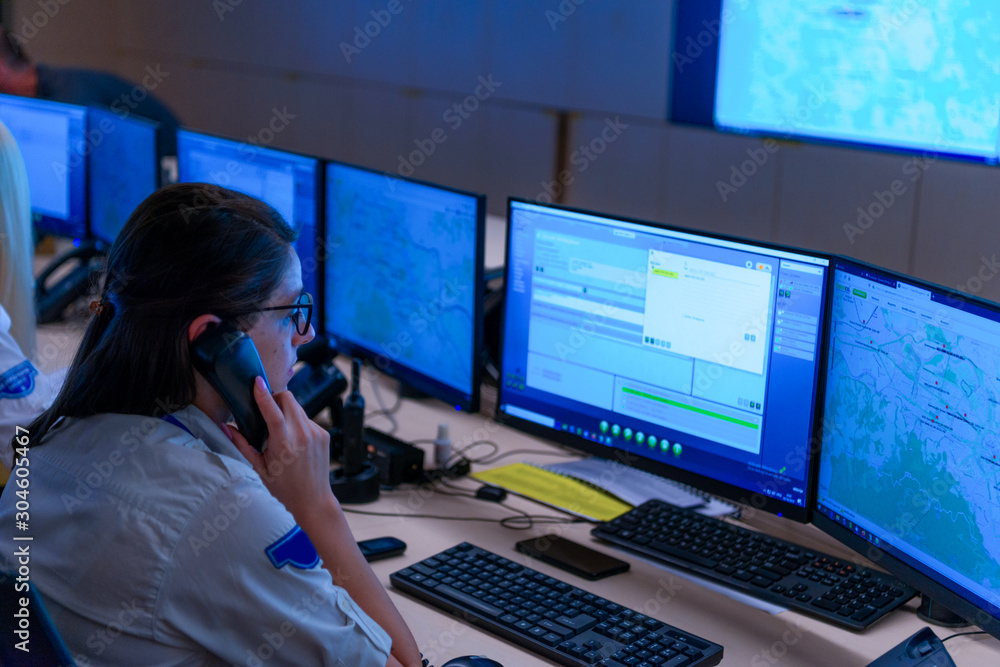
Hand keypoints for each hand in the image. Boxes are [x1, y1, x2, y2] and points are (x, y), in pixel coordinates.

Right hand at [225, 376, 334, 520]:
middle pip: (288, 399)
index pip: (273, 412)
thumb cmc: (284, 488)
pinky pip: (307, 418)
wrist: (313, 500)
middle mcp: (303, 435)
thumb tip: (226, 427)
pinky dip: (297, 422)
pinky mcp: (324, 434)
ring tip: (279, 429)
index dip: (264, 394)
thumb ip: (242, 445)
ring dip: (286, 410)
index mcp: (285, 444)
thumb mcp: (259, 468)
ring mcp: (316, 433)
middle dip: (276, 398)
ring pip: (298, 407)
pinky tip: (293, 439)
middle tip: (266, 409)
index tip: (257, 381)